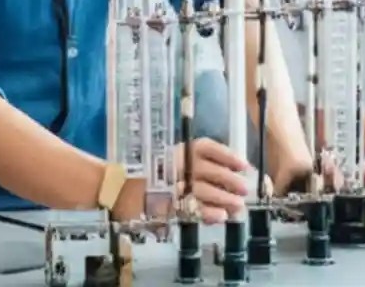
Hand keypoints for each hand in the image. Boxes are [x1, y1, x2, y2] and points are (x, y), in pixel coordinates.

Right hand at [116, 137, 248, 224]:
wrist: (120, 189)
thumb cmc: (152, 173)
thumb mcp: (173, 160)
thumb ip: (197, 163)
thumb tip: (232, 171)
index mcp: (179, 150)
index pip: (207, 148)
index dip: (227, 156)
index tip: (243, 165)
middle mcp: (177, 164)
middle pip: (210, 170)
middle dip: (230, 180)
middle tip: (243, 189)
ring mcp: (172, 185)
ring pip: (204, 190)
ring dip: (224, 198)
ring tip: (238, 206)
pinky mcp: (168, 204)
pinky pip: (193, 209)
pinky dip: (209, 213)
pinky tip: (220, 216)